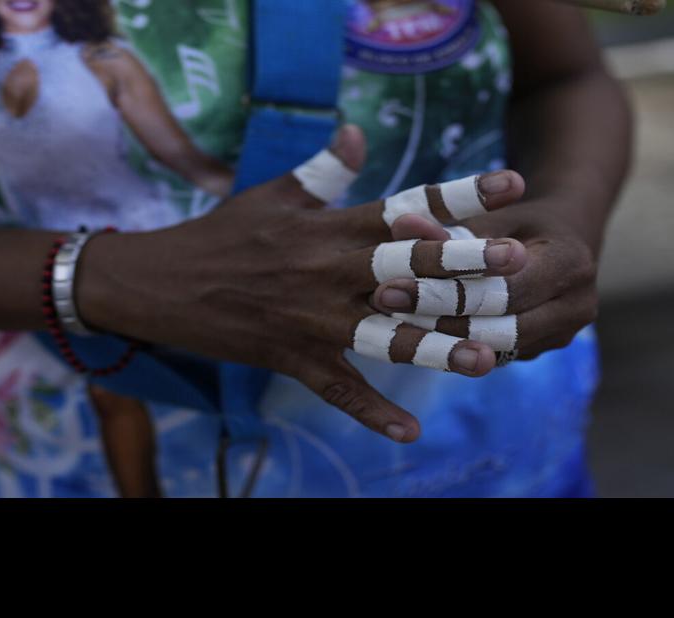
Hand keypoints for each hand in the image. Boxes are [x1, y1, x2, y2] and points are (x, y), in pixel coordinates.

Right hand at [78, 125, 533, 442]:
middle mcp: (329, 270)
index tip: (512, 183)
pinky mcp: (294, 358)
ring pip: (387, 335)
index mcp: (331, 226)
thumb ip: (324, 168)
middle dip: (464, 263)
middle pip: (409, 267)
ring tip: (487, 357)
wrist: (157, 283)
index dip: (461, 194)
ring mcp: (314, 319)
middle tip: (517, 258)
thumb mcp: (275, 195)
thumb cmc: (221, 234)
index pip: (408, 205)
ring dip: (438, 348)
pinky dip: (373, 412)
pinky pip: (340, 390)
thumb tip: (356, 129)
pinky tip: (410, 431)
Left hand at [367, 199, 599, 362]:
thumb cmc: (519, 220)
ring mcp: (564, 335)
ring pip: (494, 347)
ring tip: (387, 327)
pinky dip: (457, 346)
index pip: (502, 290)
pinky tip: (414, 337)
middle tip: (382, 311)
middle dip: (437, 320)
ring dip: (442, 340)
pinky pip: (495, 354)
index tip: (388, 287)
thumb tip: (399, 224)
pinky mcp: (544, 351)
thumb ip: (447, 227)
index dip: (445, 293)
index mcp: (571, 264)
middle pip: (498, 326)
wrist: (561, 240)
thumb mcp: (488, 216)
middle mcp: (578, 306)